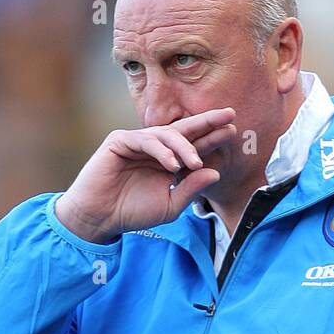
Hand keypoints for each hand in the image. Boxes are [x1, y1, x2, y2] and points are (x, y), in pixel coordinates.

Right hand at [54, 108, 237, 242]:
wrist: (100, 218)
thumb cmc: (132, 213)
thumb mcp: (170, 205)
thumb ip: (191, 190)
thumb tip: (215, 172)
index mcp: (168, 162)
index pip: (194, 146)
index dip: (212, 137)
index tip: (233, 130)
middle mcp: (155, 148)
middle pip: (184, 131)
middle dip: (207, 122)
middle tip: (229, 115)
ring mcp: (137, 142)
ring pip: (167, 134)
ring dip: (184, 147)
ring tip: (194, 162)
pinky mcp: (120, 141)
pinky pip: (145, 140)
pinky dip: (160, 151)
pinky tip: (172, 165)